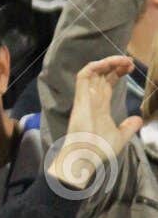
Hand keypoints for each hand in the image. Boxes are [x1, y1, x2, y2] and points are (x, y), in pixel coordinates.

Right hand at [49, 55, 141, 192]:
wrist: (85, 157)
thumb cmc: (97, 150)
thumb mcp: (120, 137)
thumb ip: (128, 127)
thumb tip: (138, 120)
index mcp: (100, 106)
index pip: (108, 83)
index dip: (118, 72)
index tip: (130, 69)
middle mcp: (92, 99)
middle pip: (102, 74)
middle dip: (115, 64)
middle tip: (130, 62)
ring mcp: (86, 97)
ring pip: (93, 71)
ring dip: (108, 62)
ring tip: (123, 60)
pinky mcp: (80, 97)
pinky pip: (84, 75)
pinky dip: (95, 65)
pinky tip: (108, 63)